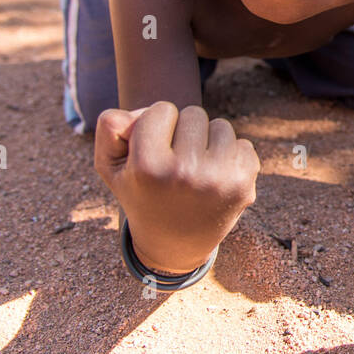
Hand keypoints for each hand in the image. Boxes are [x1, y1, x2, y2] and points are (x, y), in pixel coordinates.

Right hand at [94, 101, 258, 272]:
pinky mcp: (243, 183)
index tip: (152, 152)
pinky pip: (242, 144)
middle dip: (183, 132)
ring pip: (220, 126)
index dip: (155, 127)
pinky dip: (229, 158)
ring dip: (208, 143)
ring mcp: (219, 179)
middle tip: (174, 165)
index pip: (161, 109)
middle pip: (193, 114)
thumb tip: (141, 112)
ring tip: (194, 172)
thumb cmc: (141, 193)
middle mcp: (185, 172)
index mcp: (148, 167)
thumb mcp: (111, 166)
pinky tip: (214, 181)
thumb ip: (110, 128)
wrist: (175, 244)